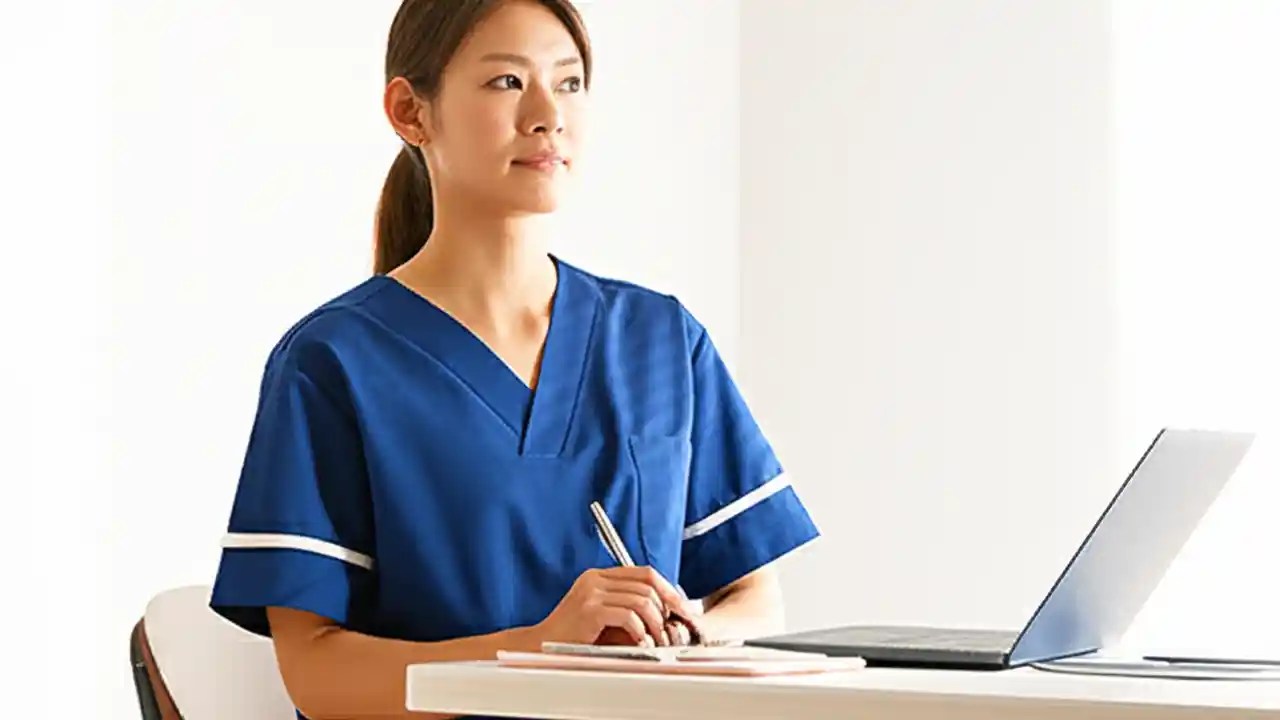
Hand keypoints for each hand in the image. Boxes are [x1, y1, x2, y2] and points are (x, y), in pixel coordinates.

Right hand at [535, 566, 695, 646]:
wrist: (539, 648)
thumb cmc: (573, 637)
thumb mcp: (606, 617)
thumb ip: (631, 609)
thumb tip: (668, 614)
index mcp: (599, 576)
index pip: (644, 573)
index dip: (668, 589)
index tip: (682, 608)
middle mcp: (595, 579)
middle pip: (647, 583)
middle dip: (668, 606)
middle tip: (674, 628)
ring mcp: (591, 592)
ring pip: (642, 599)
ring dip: (656, 623)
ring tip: (657, 639)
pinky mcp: (589, 610)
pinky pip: (628, 614)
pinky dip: (641, 630)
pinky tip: (641, 641)